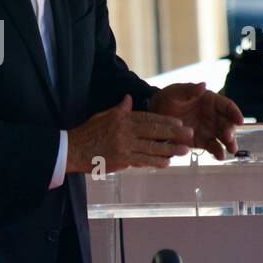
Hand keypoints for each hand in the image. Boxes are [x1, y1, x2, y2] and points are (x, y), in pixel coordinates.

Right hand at [66, 95, 192, 174]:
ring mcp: (124, 145)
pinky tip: (166, 163)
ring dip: (169, 149)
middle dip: (174, 133)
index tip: (179, 123)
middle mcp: (125, 129)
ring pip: (151, 147)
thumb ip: (119, 109)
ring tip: (183, 151)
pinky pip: (142, 160)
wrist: (73, 149)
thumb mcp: (103, 116)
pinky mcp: (121, 159)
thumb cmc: (88, 132)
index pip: (148, 117)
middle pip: (154, 130)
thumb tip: (128, 98)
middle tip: (189, 135)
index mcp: (122, 117)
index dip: (165, 121)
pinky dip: (155, 162)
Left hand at [148, 82, 242, 158]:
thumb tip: (203, 85)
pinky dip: (218, 152)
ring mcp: (209, 130)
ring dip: (229, 143)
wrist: (155, 114)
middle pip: (228, 124)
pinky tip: (219, 157)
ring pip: (224, 137)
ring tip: (231, 150)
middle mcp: (213, 116)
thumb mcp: (176, 92)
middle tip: (229, 138)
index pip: (227, 106)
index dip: (235, 113)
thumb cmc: (168, 98)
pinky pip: (213, 147)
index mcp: (210, 101)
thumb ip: (189, 90)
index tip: (240, 121)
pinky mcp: (202, 142)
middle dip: (231, 131)